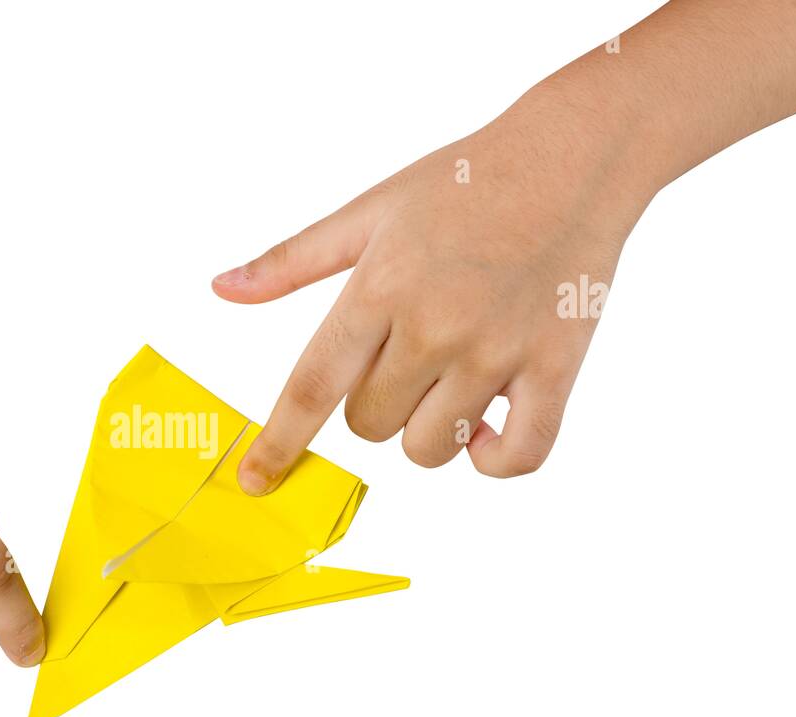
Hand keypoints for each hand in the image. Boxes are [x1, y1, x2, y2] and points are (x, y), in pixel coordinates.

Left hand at [213, 104, 649, 492]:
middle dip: (373, 405)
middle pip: (368, 426)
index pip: (312, 387)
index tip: (255, 480)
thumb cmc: (464, 183)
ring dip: (426, 430)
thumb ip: (292, 261)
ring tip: (448, 378)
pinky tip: (484, 427)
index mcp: (379, 288)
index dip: (278, 443)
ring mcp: (497, 351)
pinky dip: (491, 457)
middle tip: (406, 354)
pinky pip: (516, 457)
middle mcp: (434, 326)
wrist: (573, 157)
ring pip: (428, 449)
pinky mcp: (555, 368)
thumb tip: (222, 290)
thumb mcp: (369, 211)